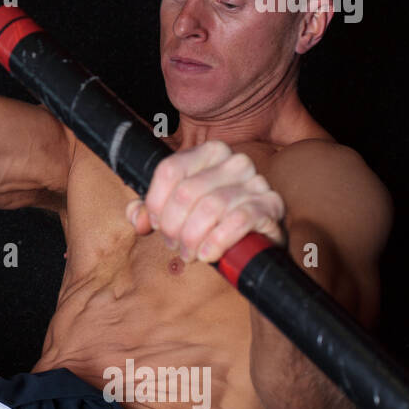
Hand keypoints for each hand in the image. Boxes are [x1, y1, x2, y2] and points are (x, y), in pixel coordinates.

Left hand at [124, 140, 286, 263]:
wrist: (257, 241)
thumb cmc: (213, 222)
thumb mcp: (179, 211)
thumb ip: (152, 210)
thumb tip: (137, 217)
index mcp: (209, 153)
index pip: (169, 170)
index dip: (155, 202)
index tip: (155, 224)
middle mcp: (234, 162)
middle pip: (186, 192)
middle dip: (173, 226)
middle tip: (173, 245)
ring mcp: (256, 182)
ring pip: (210, 207)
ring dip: (193, 237)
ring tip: (189, 254)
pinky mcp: (271, 206)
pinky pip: (238, 220)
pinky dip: (217, 241)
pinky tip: (208, 255)